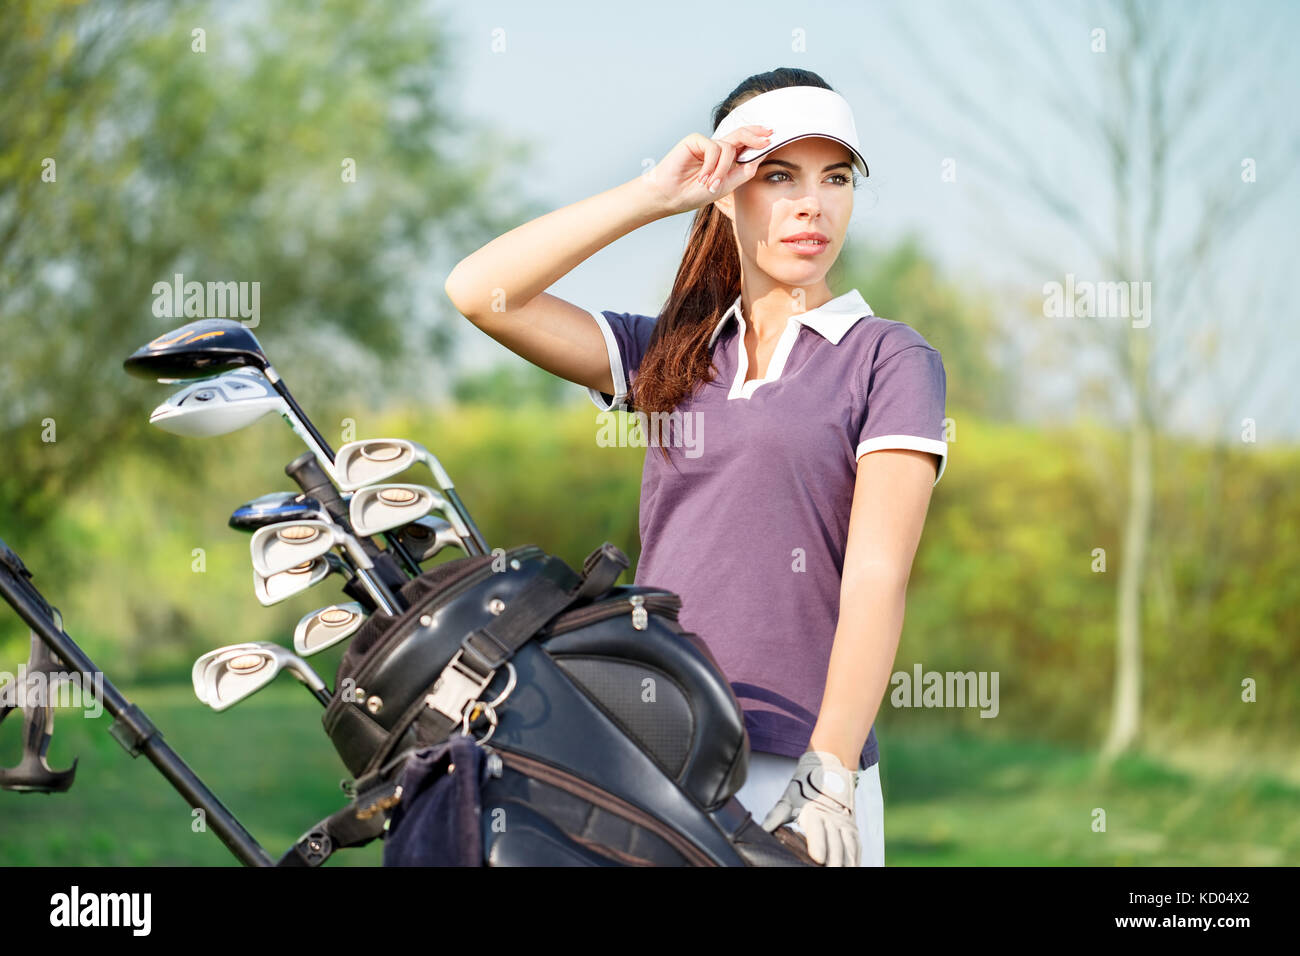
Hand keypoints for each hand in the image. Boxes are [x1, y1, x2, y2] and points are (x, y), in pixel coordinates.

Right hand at [642, 125, 771, 215]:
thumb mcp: (725, 185)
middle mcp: (717, 148)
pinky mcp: (695, 140)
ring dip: (722, 169)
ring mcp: (706, 143)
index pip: (745, 144)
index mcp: (725, 159)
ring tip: (711, 185)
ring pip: (728, 147)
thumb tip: (761, 157)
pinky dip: (711, 165)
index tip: (773, 137)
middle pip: (741, 135)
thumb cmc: (694, 193)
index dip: (759, 139)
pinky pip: (714, 147)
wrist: (670, 197)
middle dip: (756, 135)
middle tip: (768, 137)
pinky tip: (702, 177)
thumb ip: (743, 172)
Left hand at [760, 750, 860, 865]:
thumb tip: (762, 829)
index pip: (818, 830)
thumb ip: (775, 816)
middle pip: (836, 843)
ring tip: (844, 872)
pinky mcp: (852, 827)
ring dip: (847, 861)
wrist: (827, 771)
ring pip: (848, 846)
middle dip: (834, 861)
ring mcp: (844, 823)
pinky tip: (853, 867)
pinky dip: (856, 858)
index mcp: (814, 811)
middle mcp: (832, 818)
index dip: (819, 844)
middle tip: (830, 871)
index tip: (818, 859)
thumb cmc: (803, 788)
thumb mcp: (787, 800)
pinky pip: (856, 845)